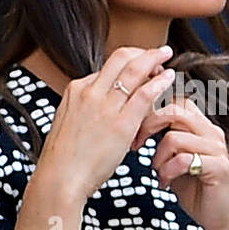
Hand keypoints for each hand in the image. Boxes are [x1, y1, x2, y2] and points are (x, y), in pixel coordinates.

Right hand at [32, 46, 174, 206]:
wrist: (59, 178)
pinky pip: (145, 94)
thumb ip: (86, 109)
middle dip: (143, 51)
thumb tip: (101, 106)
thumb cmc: (65, 158)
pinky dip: (159, 81)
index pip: (107, 67)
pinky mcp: (121, 124)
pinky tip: (169, 77)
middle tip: (159, 52)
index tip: (141, 65)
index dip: (128, 62)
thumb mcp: (70, 122)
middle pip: (121, 57)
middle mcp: (90, 92)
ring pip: (134, 70)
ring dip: (154, 58)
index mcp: (76, 90)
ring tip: (167, 55)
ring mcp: (105, 106)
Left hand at [132, 97, 228, 229]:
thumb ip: (166, 141)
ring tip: (158, 171)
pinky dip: (167, 171)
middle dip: (149, 126)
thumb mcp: (175, 160)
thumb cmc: (197, 191)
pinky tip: (165, 182)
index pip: (177, 101)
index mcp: (202, 128)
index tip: (138, 132)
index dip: (152, 111)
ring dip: (158, 157)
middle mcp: (211, 133)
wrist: (222, 220)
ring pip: (174, 137)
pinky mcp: (218, 167)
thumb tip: (141, 124)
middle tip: (137, 145)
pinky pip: (183, 160)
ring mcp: (217, 149)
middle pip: (175, 110)